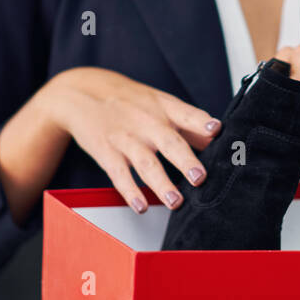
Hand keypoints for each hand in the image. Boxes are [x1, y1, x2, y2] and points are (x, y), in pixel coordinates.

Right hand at [36, 66, 219, 213]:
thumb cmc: (130, 100)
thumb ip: (189, 122)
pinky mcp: (107, 152)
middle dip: (185, 161)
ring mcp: (126, 138)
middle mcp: (147, 122)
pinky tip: (141, 206)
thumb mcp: (160, 103)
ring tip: (176, 202)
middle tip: (200, 178)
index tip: (216, 130)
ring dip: (161, 184)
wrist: (81, 93)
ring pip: (146, 163)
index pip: (188, 114)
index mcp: (164, 107)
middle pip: (169, 142)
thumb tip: (218, 138)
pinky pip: (119, 174)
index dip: (202, 122)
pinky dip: (130, 191)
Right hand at [274, 44, 299, 173]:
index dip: (293, 68)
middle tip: (278, 96)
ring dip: (286, 99)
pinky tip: (289, 124)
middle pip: (295, 67)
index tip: (291, 88)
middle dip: (284, 78)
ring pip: (295, 91)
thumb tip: (293, 100)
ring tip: (281, 111)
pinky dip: (292, 117)